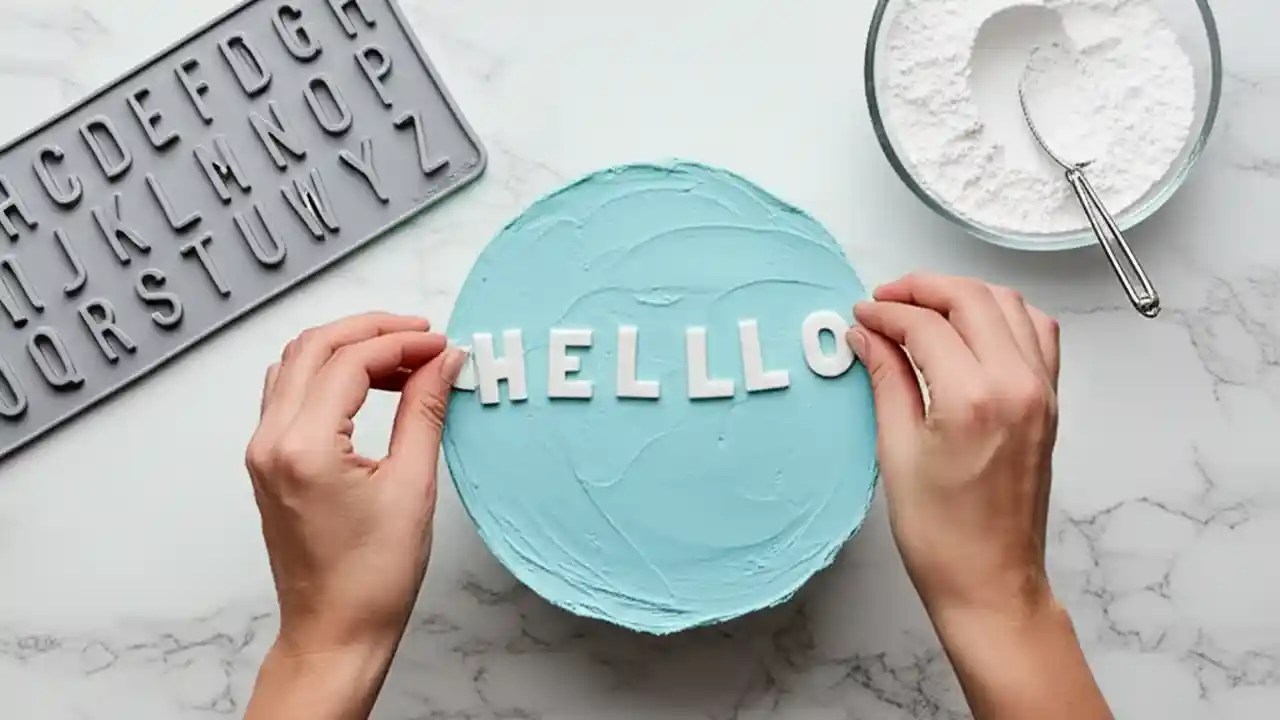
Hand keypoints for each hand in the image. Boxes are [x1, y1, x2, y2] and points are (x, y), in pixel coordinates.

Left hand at [243, 312, 466, 719]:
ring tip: (402, 359)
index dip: (402, 343)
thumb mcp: (412, 486)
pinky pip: (289, 393)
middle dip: (371, 330)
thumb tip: (443, 362)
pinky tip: (371, 385)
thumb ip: (425, 411)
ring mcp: (262, 450)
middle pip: (314, 347)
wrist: (335, 632)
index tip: (441, 346)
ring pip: (296, 364)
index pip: (351, 361)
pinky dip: (329, 374)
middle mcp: (271, 441)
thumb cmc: (372, 578)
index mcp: (304, 447)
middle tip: (422, 335)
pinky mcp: (268, 461)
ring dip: (347, 348)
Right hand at [848, 273, 1109, 718]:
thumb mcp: (896, 450)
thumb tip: (868, 336)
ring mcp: (1041, 391)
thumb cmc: (941, 533)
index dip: (886, 313)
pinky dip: (1003, 315)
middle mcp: (1016, 385)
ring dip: (963, 295)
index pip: (926, 325)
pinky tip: (971, 327)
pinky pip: (1037, 333)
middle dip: (923, 289)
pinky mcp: (1049, 402)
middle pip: (971, 299)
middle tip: (885, 300)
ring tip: (923, 307)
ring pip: (1009, 305)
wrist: (990, 580)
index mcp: (973, 398)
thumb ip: (887, 379)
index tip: (862, 316)